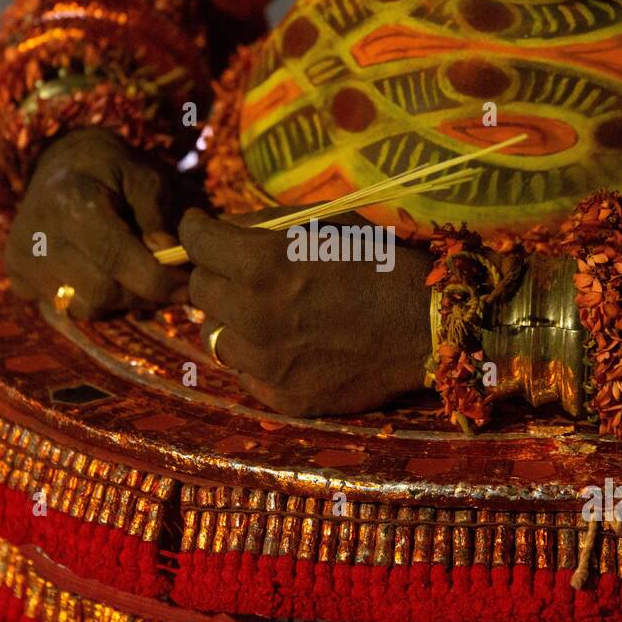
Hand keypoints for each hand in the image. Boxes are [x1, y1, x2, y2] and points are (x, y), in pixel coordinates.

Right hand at [5, 127, 187, 319]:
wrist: (59, 165)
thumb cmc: (111, 170)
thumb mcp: (143, 176)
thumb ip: (157, 215)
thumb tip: (168, 256)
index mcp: (71, 202)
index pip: (119, 259)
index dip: (160, 281)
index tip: (189, 285)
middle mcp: (38, 235)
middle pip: (101, 293)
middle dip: (142, 294)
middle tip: (167, 283)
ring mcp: (22, 260)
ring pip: (84, 308)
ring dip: (118, 301)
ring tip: (134, 276)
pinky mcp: (17, 279)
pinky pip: (65, 309)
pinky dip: (93, 300)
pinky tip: (103, 275)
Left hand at [178, 208, 432, 416]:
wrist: (427, 326)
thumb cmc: (381, 264)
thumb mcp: (324, 224)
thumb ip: (263, 226)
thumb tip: (219, 230)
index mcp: (262, 265)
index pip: (194, 241)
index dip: (196, 230)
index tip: (202, 229)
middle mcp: (254, 316)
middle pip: (198, 291)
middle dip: (215, 275)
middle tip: (242, 273)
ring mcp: (266, 364)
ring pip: (215, 336)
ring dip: (233, 321)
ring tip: (270, 313)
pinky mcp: (282, 398)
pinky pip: (245, 373)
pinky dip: (258, 357)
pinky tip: (291, 345)